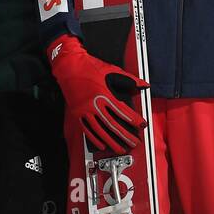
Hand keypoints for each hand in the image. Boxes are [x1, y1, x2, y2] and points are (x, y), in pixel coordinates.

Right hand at [48, 34, 148, 153]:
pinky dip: (94, 138)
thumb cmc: (90, 66)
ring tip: (120, 148)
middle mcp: (94, 104)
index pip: (122, 111)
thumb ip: (129, 79)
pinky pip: (86, 129)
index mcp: (104, 94)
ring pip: (99, 130)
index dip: (133, 119)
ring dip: (110, 141)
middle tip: (133, 142)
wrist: (69, 66)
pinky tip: (102, 144)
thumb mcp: (112, 70)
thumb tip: (144, 85)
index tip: (141, 125)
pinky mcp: (77, 113)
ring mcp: (84, 110)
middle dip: (124, 135)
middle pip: (111, 124)